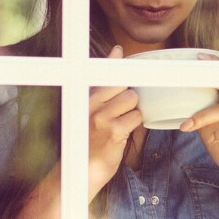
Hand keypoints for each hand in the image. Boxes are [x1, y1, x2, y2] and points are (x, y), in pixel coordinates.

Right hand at [88, 45, 141, 199]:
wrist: (82, 169)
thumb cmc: (91, 136)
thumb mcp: (93, 105)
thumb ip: (106, 80)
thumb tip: (118, 49)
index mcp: (86, 96)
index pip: (106, 71)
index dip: (119, 68)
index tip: (123, 61)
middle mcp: (92, 104)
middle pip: (124, 84)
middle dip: (129, 96)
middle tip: (122, 110)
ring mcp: (102, 117)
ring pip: (132, 100)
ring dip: (133, 111)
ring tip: (122, 122)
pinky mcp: (114, 131)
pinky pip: (136, 117)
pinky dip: (135, 124)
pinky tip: (124, 132)